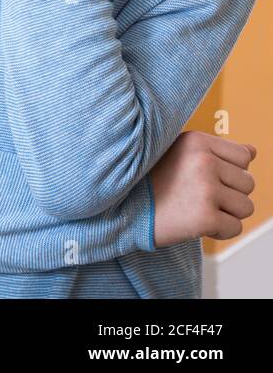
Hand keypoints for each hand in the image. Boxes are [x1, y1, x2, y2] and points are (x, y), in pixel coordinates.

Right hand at [150, 131, 256, 246]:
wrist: (120, 210)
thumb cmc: (150, 182)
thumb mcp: (178, 153)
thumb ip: (215, 151)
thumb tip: (252, 151)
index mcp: (196, 141)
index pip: (244, 157)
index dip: (228, 171)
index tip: (203, 178)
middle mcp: (203, 161)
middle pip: (248, 182)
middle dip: (228, 193)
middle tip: (195, 196)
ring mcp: (205, 189)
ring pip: (246, 206)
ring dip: (225, 213)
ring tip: (195, 208)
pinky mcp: (206, 217)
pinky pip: (235, 228)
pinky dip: (218, 231)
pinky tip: (194, 223)